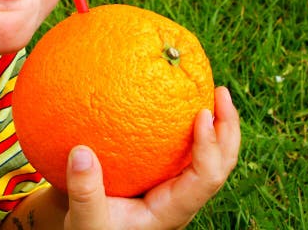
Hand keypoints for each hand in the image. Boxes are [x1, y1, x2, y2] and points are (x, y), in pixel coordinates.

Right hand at [64, 87, 239, 229]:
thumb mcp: (86, 219)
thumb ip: (85, 191)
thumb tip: (81, 152)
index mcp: (172, 210)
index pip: (205, 178)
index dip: (210, 146)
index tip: (202, 114)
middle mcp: (182, 199)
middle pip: (221, 165)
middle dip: (226, 129)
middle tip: (220, 92)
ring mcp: (177, 189)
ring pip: (212, 158)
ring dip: (218, 126)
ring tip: (213, 93)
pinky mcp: (166, 179)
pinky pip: (191, 153)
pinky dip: (196, 129)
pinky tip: (182, 105)